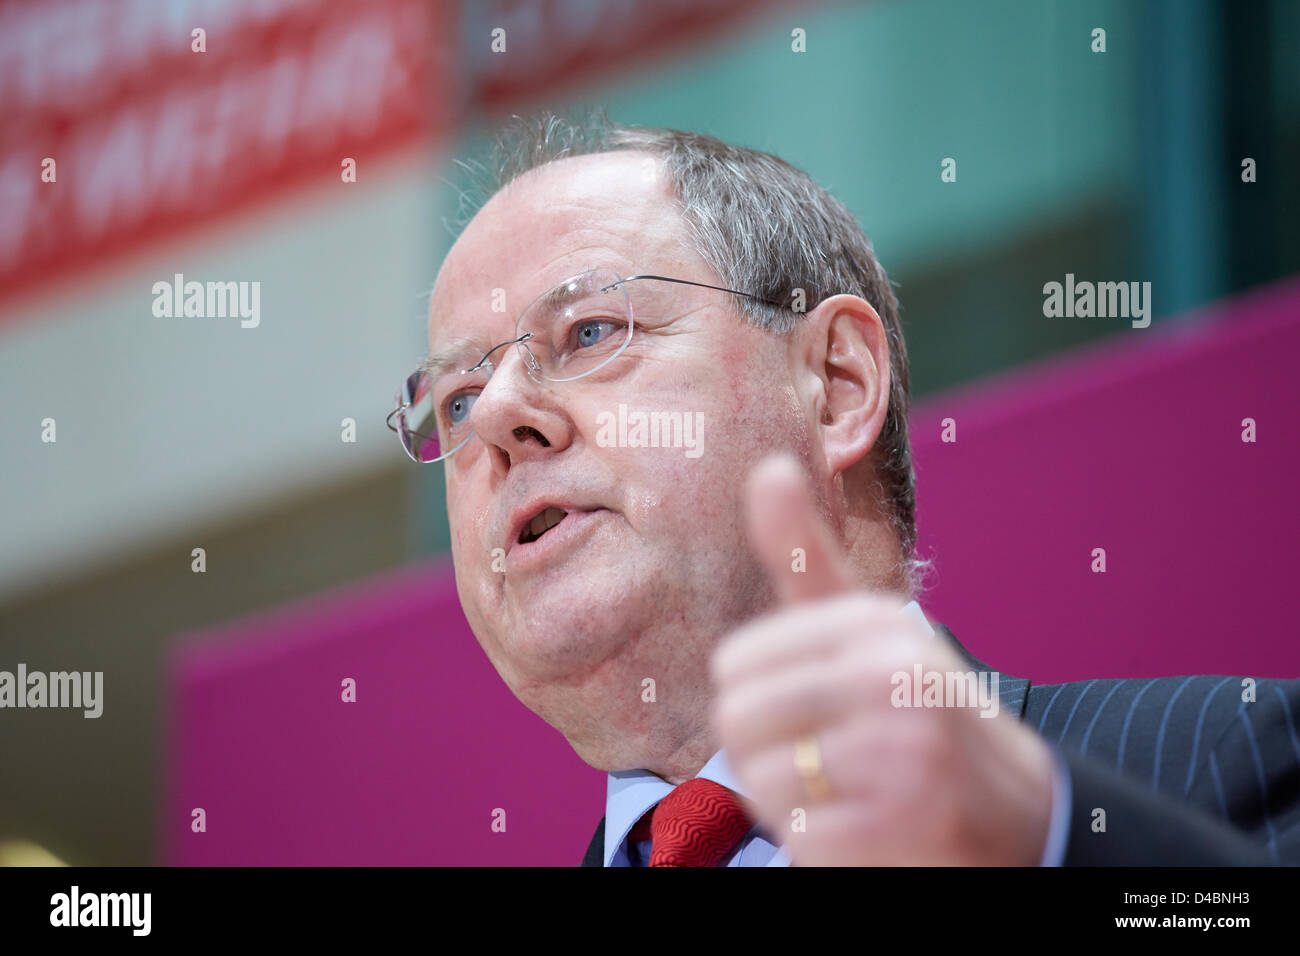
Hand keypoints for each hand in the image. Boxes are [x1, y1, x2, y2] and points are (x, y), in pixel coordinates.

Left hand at [710, 454, 1054, 864]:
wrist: (1019, 812)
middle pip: (736, 719)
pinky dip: (819, 844)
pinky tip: (868, 829)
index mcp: (875, 623)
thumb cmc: (917, 710)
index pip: (734, 663)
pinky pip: (796, 836)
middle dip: (768, 751)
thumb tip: (768, 466)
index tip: (817, 709)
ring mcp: (900, 752)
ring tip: (850, 791)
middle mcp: (891, 676)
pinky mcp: (899, 824)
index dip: (758, 699)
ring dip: (792, 800)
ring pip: (759, 780)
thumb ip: (805, 553)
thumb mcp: (867, 628)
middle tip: (828, 759)